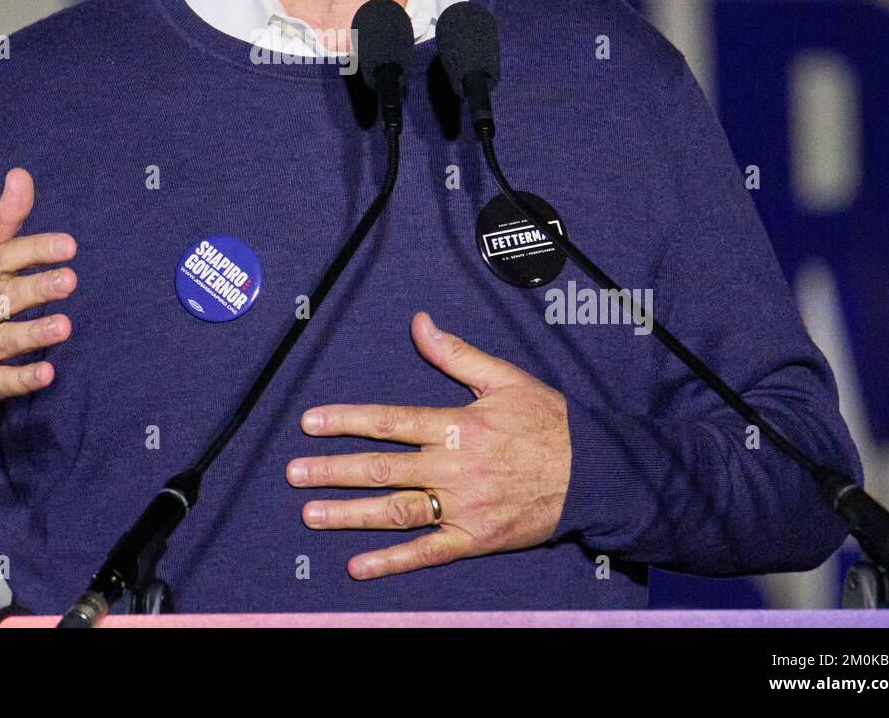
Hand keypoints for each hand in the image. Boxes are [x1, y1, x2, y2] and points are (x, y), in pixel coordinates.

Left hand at [286, 310, 570, 579]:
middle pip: (382, 468)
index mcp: (458, 424)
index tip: (310, 423)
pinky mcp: (474, 537)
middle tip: (294, 473)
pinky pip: (427, 551)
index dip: (347, 421)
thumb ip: (455, 354)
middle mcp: (454, 466)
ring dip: (350, 513)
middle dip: (334, 470)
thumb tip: (419, 323)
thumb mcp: (503, 377)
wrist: (593, 473)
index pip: (391, 421)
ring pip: (396, 510)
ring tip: (311, 514)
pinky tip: (357, 565)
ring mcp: (462, 506)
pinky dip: (391, 560)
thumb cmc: (547, 421)